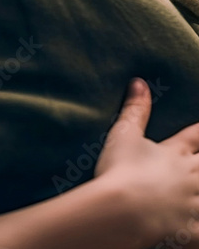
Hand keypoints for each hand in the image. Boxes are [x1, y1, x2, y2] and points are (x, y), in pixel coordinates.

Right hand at [95, 78, 198, 245]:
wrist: (122, 209)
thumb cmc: (120, 169)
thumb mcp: (124, 134)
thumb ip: (135, 110)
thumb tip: (139, 83)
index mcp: (175, 153)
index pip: (196, 136)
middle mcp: (190, 176)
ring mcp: (193, 203)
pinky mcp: (189, 228)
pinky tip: (196, 226)